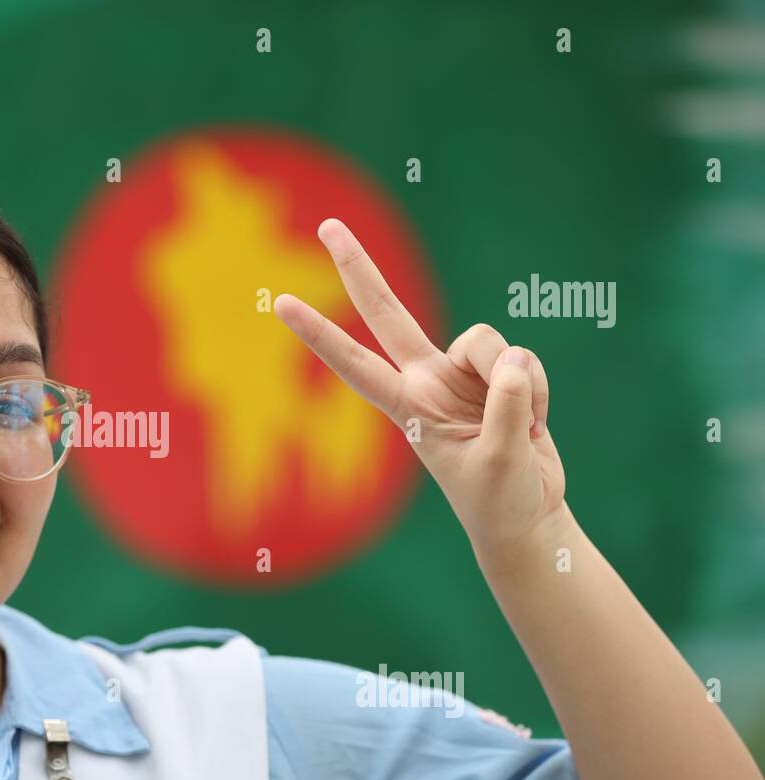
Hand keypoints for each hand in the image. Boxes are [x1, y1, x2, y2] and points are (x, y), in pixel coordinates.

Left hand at [273, 219, 566, 550]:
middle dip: (357, 267)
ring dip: (515, 382)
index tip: (281, 303)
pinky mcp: (499, 371)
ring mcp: (461, 373)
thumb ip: (505, 406)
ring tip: (520, 428)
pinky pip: (523, 358)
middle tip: (325, 225)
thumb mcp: (499, 460)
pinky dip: (537, 391)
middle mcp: (427, 380)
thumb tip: (510, 358)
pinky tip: (533, 424)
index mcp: (408, 407)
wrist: (527, 515)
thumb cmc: (500, 499)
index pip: (354, 363)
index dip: (319, 333)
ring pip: (486, 340)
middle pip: (387, 311)